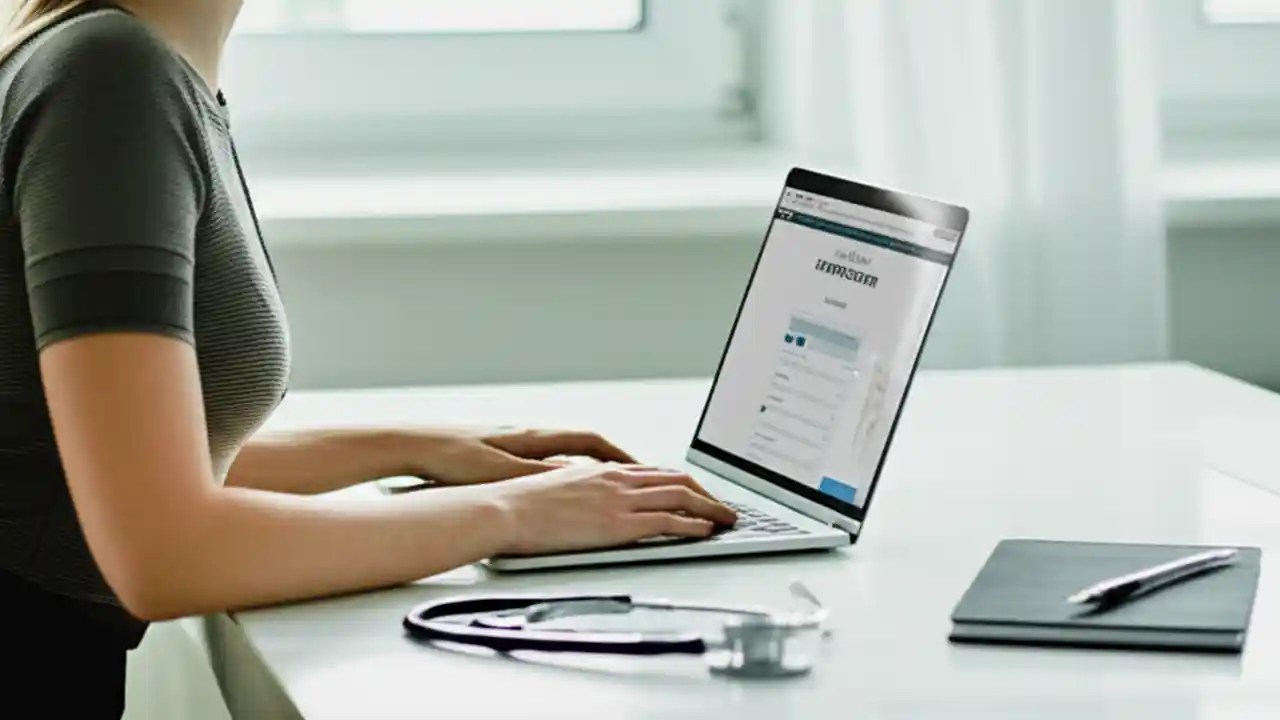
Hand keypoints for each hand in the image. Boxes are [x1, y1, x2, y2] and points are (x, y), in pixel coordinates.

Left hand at [398, 426, 638, 485]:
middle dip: (612, 462)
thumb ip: (539, 475)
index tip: (643, 469)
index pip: (591, 441)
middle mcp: (528, 438)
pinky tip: (559, 492)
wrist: (413, 446)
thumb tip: (574, 476)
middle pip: (583, 446)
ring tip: (605, 487)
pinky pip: (544, 465)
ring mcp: (514, 446)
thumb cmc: (451, 456)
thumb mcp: (501, 470)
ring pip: (563, 456)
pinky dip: (561, 476)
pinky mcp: (499, 456)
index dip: (620, 456)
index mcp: (534, 438)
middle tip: (637, 478)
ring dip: (587, 469)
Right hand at [489, 463, 738, 555]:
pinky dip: (692, 523)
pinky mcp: (619, 522)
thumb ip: (582, 491)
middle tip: (722, 505)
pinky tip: (705, 530)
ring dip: (709, 507)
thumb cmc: (521, 504)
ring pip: (680, 495)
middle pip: (676, 479)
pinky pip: (668, 520)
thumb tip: (591, 504)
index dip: (681, 481)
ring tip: (725, 518)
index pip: (654, 471)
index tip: (695, 491)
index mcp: (602, 470)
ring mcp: (620, 499)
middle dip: (705, 492)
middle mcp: (617, 478)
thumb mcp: (558, 488)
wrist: (505, 508)